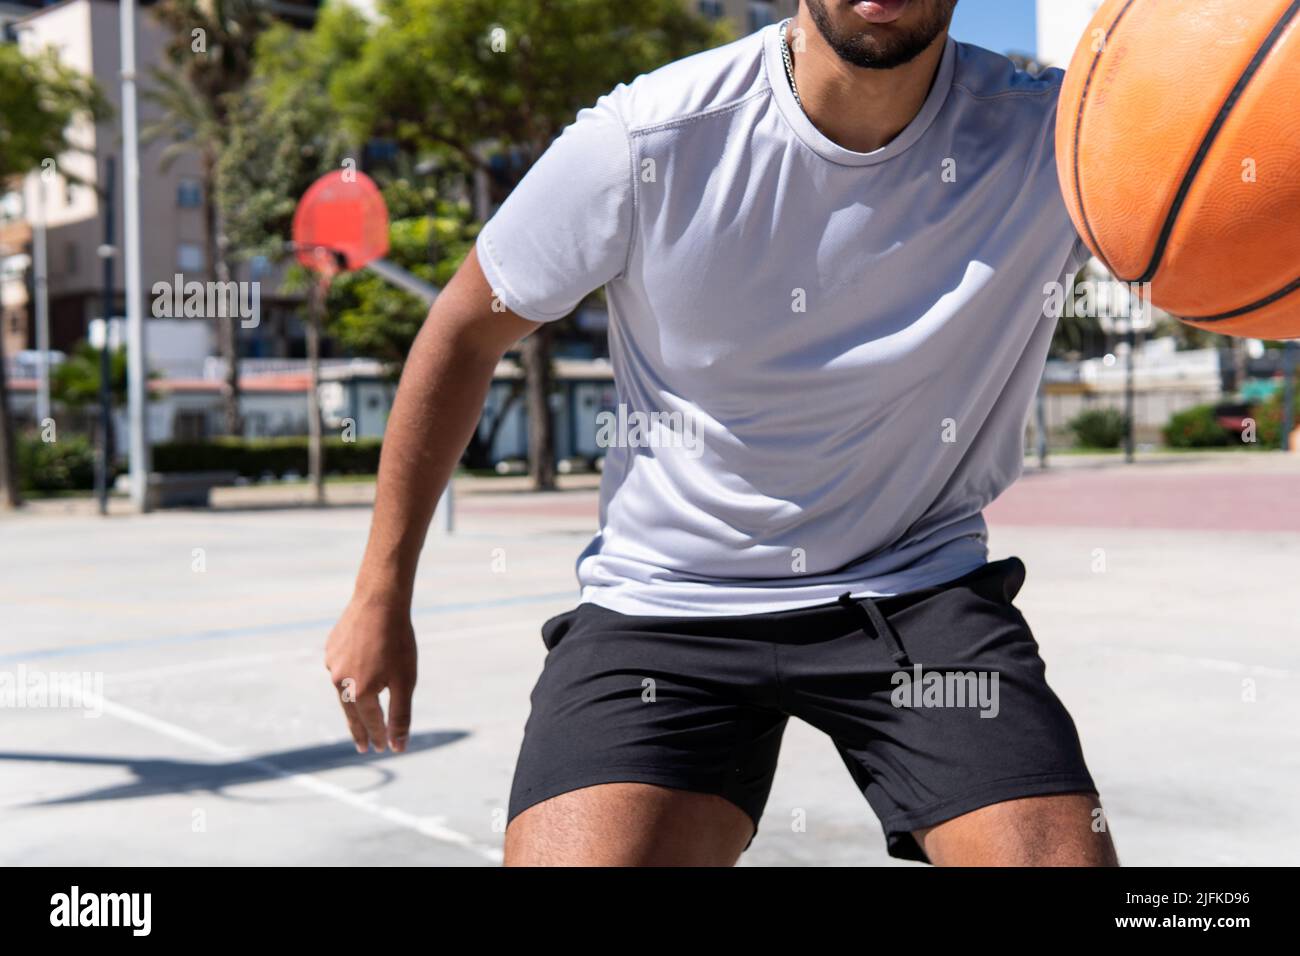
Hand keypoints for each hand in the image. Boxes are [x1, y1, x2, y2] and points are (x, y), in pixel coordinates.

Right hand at [325, 595, 416, 753]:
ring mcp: (332, 664)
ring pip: (343, 690)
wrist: (380, 601)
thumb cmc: (398, 641)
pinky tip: (356, 675)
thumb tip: (398, 747)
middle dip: (361, 730)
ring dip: (353, 703)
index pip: (371, 723)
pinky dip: (349, 677)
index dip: (378, 737)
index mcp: (359, 693)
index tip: (382, 749)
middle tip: (363, 746)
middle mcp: (340, 682)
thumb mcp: (406, 681)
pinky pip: (340, 669)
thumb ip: (401, 716)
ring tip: (360, 712)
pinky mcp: (330, 648)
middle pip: (352, 713)